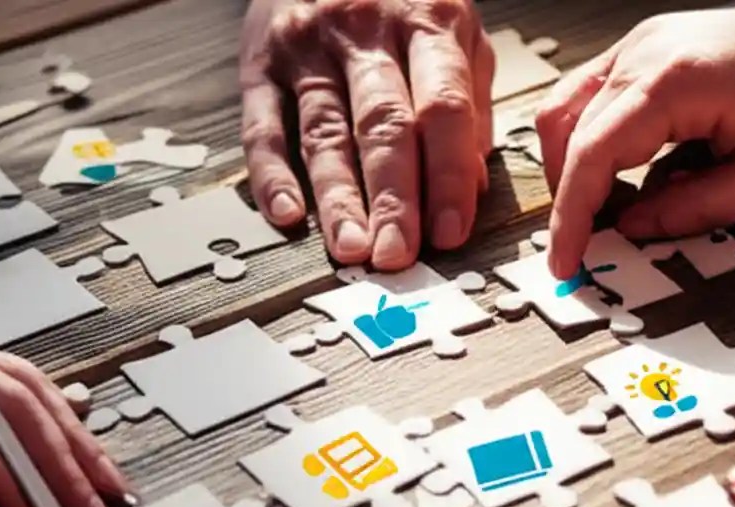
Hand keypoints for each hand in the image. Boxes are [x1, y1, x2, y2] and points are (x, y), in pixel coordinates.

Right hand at [240, 0, 493, 269]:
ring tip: (351, 249)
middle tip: (396, 255)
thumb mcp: (453, 26)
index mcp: (429, 20)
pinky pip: (264, 124)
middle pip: (383, 125)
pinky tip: (287, 216)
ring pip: (325, 132)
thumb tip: (474, 185)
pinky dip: (272, 174)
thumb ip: (470, 101)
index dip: (448, 175)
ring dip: (338, 198)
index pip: (444, 108)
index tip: (451, 232)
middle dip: (393, 199)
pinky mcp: (260, 60)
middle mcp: (367, 30)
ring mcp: (309, 45)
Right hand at [537, 2, 734, 278]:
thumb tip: (636, 228)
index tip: (566, 261)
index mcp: (677, 82)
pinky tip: (619, 177)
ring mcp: (637, 47)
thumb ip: (704, 205)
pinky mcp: (641, 51)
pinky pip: (587, 98)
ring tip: (604, 214)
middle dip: (568, 199)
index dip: (572, 216)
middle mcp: (644, 55)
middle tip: (587, 248)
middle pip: (566, 133)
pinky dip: (587, 143)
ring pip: (564, 111)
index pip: (593, 154)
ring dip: (571, 169)